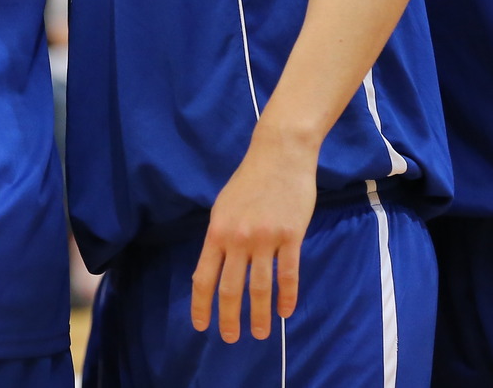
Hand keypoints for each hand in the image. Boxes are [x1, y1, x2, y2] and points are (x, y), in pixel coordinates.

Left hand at [191, 128, 318, 342]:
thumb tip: (210, 268)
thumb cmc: (250, 180)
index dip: (201, 305)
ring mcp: (264, 237)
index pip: (203, 276)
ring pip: (260, 287)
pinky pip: (288, 274)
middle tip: (231, 339)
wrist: (279, 153)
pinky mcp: (290, 235)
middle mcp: (237, 238)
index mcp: (216, 231)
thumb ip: (218, 237)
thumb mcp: (223, 207)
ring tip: (261, 334)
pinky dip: (287, 296)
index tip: (201, 326)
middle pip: (230, 288)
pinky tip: (286, 312)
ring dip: (259, 315)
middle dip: (229, 318)